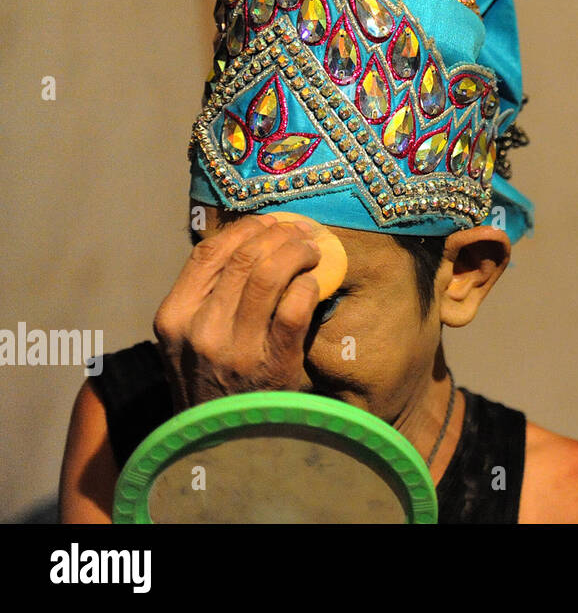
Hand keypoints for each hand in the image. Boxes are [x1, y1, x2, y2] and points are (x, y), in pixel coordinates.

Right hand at [153, 213, 322, 410]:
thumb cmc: (213, 383)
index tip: (271, 221)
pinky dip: (310, 285)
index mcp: (173, 317)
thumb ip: (206, 298)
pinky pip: (295, 306)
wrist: (223, 444)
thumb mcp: (188, 341)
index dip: (247, 227)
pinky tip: (317, 283)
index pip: (209, 251)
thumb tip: (249, 243)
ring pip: (269, 273)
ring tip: (314, 249)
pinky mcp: (272, 364)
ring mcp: (234, 349)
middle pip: (244, 256)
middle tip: (302, 231)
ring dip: (298, 251)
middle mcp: (198, 330)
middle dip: (279, 233)